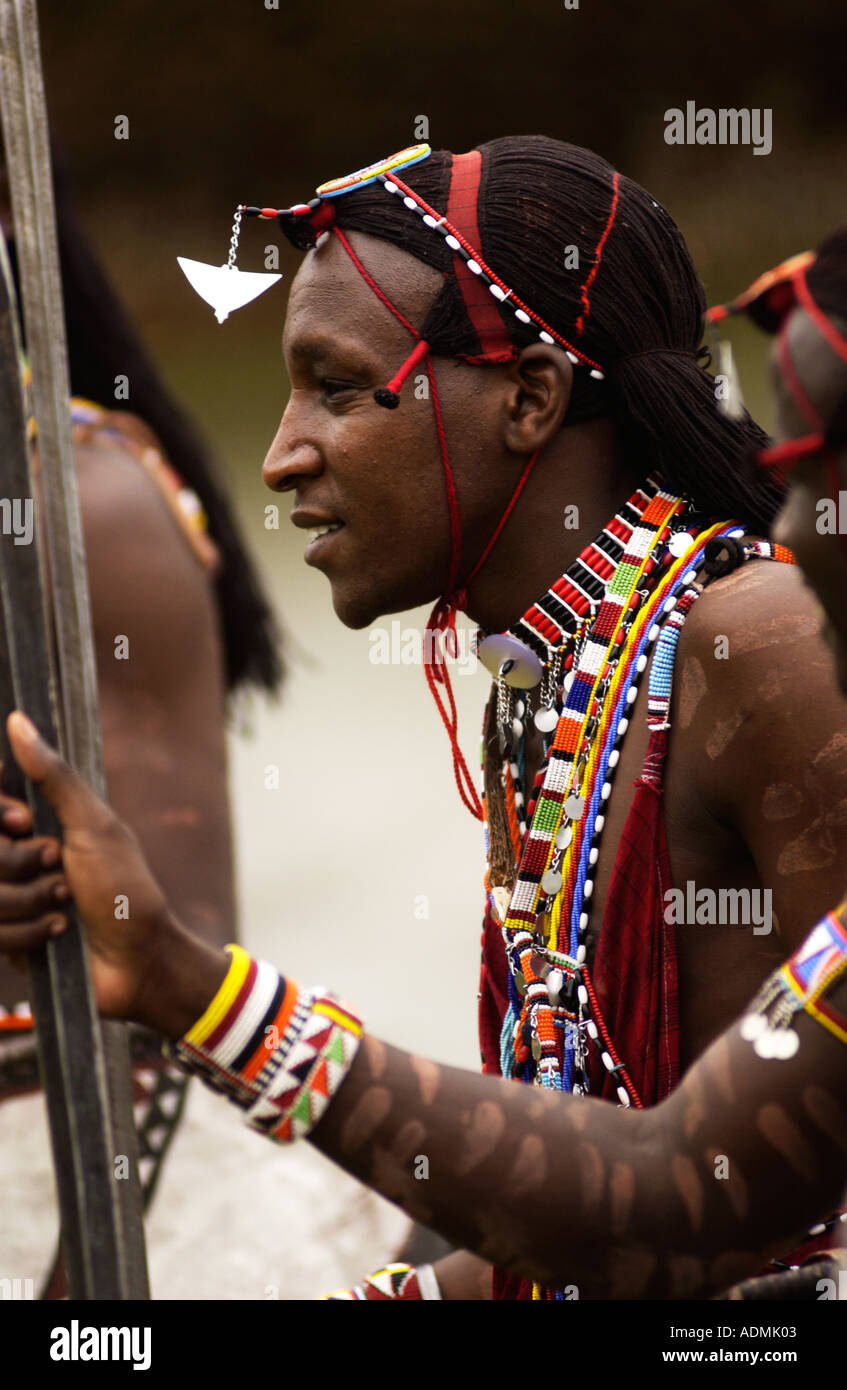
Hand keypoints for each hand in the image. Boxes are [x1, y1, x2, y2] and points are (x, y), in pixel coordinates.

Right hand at [0, 711, 227, 1032]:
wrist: (137, 961)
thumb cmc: (125, 888)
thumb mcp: (94, 825)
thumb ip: (54, 776)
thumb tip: (19, 720)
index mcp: (35, 824)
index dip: (0, 814)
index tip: (26, 822)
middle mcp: (16, 857)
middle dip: (21, 864)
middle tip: (60, 870)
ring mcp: (9, 899)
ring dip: (29, 902)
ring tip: (65, 906)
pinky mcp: (6, 940)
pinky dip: (27, 935)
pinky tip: (57, 933)